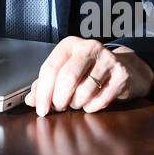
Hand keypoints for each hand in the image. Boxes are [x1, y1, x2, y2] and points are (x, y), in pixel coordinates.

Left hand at [23, 36, 153, 115]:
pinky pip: (101, 100)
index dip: (43, 92)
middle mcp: (88, 47)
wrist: (123, 68)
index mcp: (69, 45)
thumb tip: (30, 100)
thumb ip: (45, 84)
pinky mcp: (121, 74)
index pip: (50, 68)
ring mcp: (108, 59)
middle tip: (59, 107)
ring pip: (84, 91)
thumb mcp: (64, 72)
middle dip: (60, 99)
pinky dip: (92, 107)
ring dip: (76, 104)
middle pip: (67, 79)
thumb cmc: (88, 71)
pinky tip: (90, 103)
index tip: (41, 109)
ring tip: (76, 102)